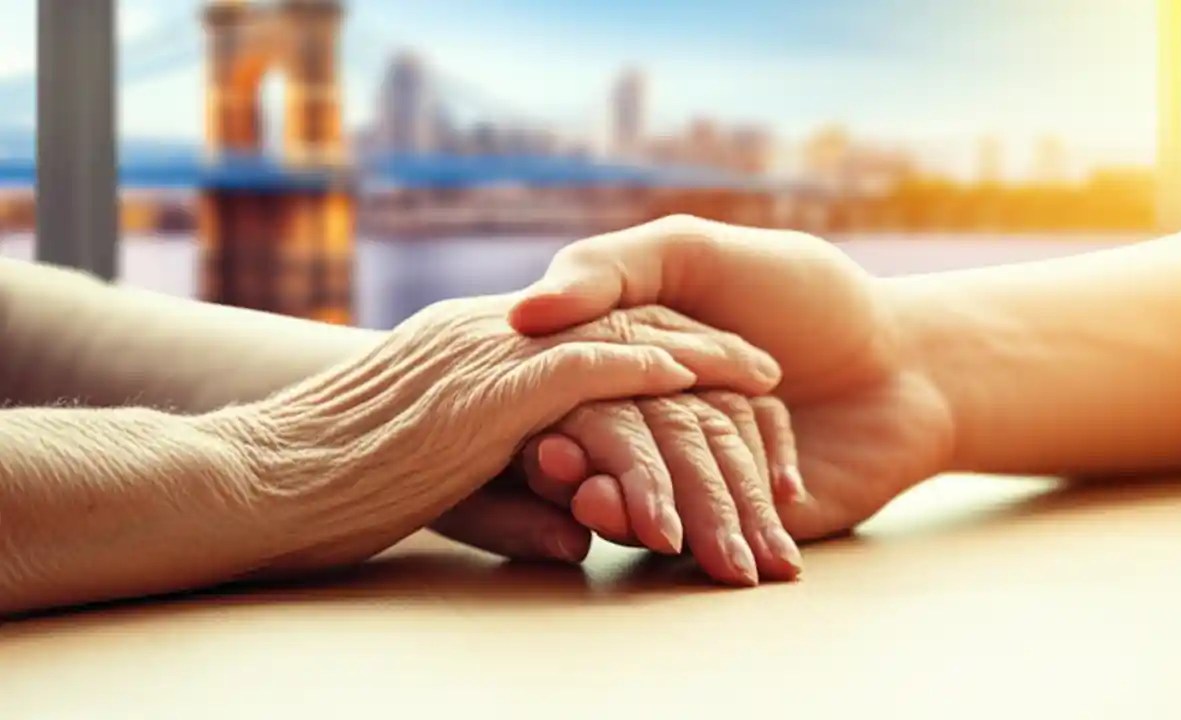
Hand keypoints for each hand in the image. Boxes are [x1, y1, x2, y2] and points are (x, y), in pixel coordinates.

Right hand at [203, 293, 781, 574]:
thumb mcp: (443, 496)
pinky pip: (580, 365)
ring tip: (762, 377)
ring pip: (617, 343)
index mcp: (482, 354)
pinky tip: (695, 377)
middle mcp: (492, 339)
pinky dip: (643, 369)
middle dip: (702, 352)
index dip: (661, 355)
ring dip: (696, 362)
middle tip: (767, 371)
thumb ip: (515, 509)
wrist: (261, 484)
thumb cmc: (338, 496)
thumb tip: (580, 544)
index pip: (592, 340)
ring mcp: (487, 356)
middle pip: (621, 330)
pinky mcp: (482, 386)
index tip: (716, 377)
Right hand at [510, 216, 957, 541]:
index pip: (576, 390)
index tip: (536, 426)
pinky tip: (664, 535)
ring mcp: (694, 473)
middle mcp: (654, 416)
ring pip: (642, 497)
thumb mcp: (697, 251)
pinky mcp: (734, 521)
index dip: (552, 409)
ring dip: (619, 507)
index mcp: (633, 354)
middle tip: (558, 470)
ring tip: (602, 509)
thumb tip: (527, 311)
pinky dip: (674, 532)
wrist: (910, 361)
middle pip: (605, 446)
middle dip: (579, 463)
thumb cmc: (807, 294)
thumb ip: (614, 268)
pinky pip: (695, 535)